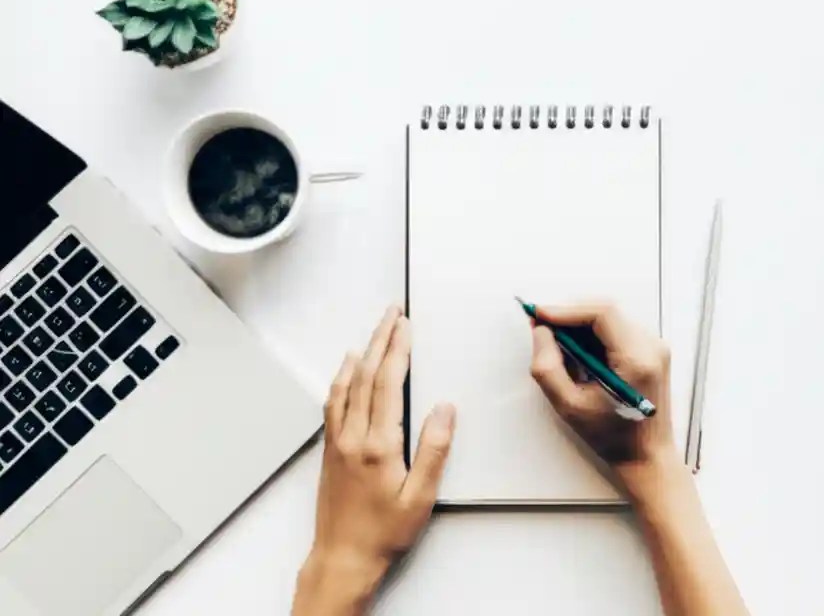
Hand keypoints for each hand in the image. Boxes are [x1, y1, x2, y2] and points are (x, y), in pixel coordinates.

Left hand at [294, 306, 456, 615]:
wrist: (342, 558)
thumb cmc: (383, 533)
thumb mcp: (422, 497)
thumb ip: (434, 450)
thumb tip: (444, 410)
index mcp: (379, 445)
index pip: (388, 383)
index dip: (398, 349)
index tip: (406, 326)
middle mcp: (353, 437)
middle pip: (366, 375)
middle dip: (381, 339)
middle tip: (392, 314)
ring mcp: (338, 442)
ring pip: (346, 385)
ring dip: (362, 353)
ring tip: (373, 332)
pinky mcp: (330, 450)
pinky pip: (333, 402)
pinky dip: (341, 379)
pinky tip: (346, 371)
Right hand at [527, 302, 677, 493]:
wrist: (647, 457)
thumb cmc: (612, 438)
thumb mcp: (569, 406)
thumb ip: (548, 367)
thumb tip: (541, 331)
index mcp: (638, 359)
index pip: (602, 313)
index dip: (567, 309)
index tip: (539, 314)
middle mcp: (652, 346)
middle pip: (606, 311)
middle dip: (570, 315)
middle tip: (542, 327)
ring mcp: (655, 346)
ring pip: (611, 318)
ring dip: (580, 325)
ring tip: (556, 344)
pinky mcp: (651, 351)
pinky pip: (617, 329)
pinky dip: (593, 334)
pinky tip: (577, 352)